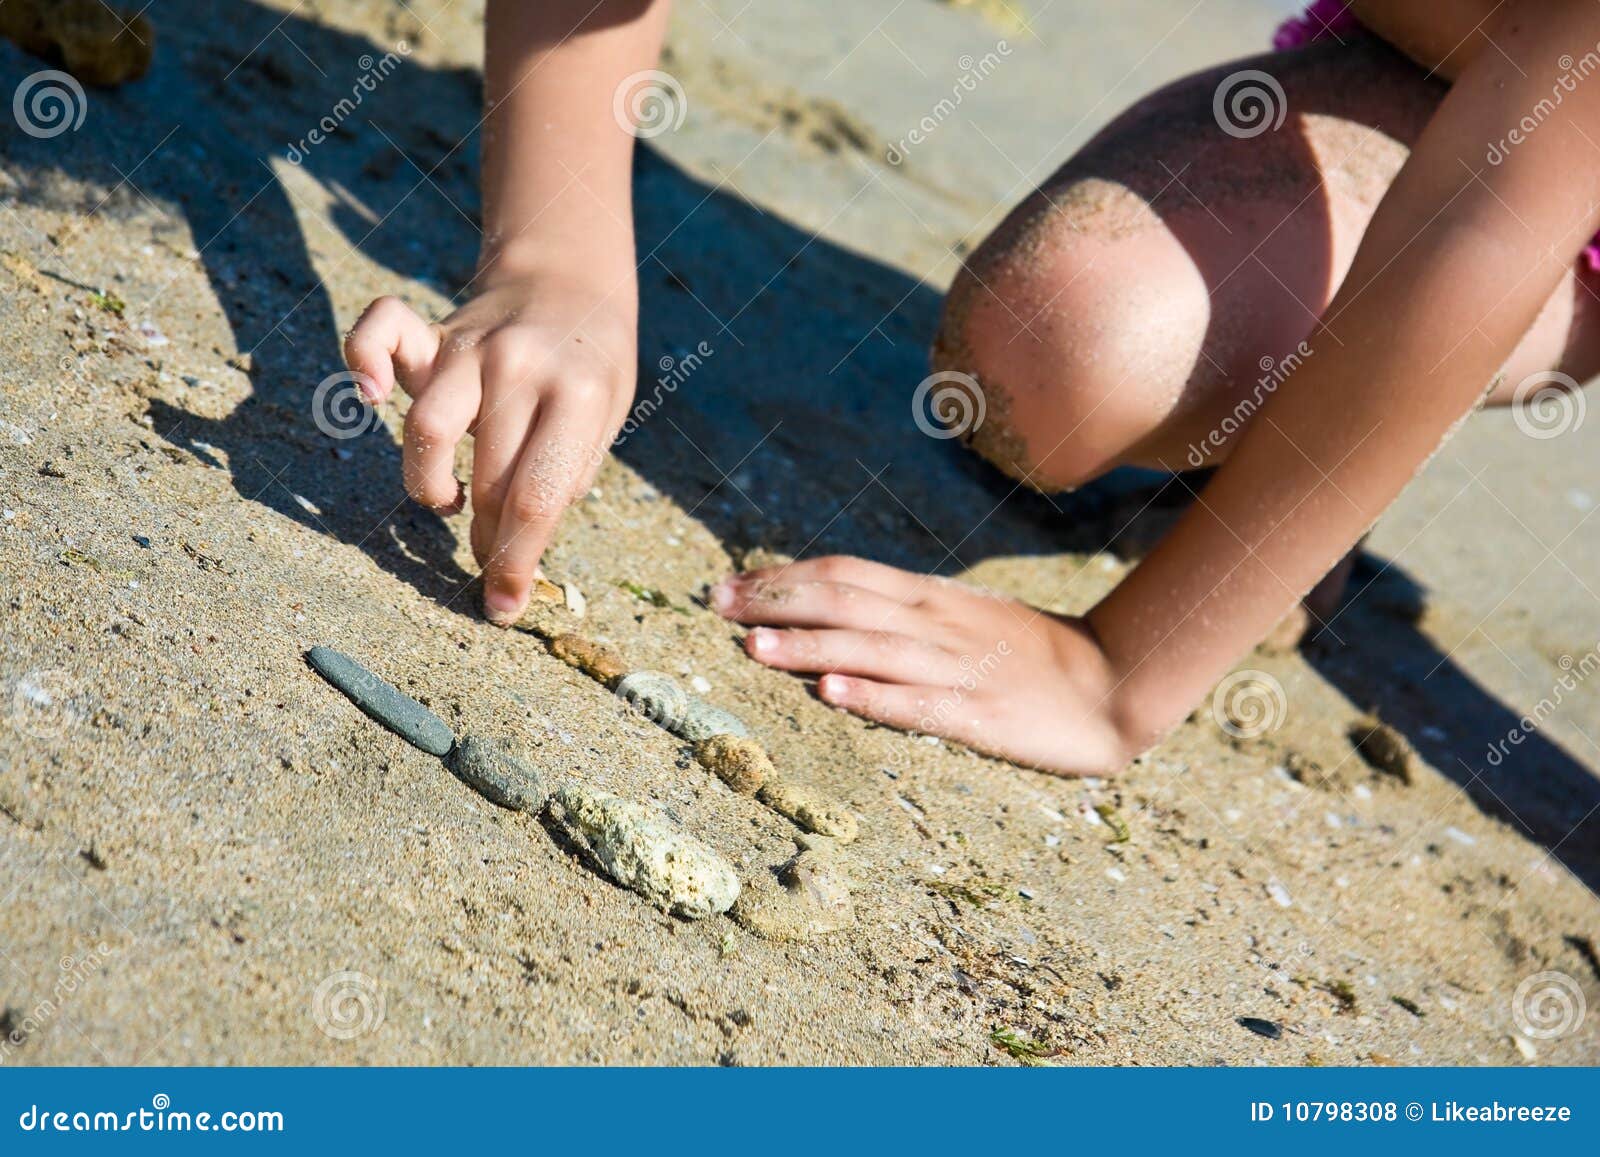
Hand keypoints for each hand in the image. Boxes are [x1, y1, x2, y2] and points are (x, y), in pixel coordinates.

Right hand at [345, 272, 635, 622]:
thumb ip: (566, 473)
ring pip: (428, 427)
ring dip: (429, 484)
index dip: (515, 563)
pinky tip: (370, 398)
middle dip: (486, 540)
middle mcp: (522, 369)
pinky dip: (361, 359)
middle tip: (489, 562)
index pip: (538, 498)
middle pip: (488, 477)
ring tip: (450, 501)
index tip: (503, 607)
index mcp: (579, 398)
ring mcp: (474, 346)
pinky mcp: (434, 332)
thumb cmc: (590, 369)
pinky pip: (379, 331)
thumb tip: (518, 541)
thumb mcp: (607, 422)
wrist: (571, 281)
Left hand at [710, 556, 1135, 775]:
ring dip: (809, 646)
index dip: (783, 577)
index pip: (844, 573)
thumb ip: (901, 612)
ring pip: (872, 649)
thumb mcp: (961, 616)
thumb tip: (830, 610)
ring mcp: (957, 667)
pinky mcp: (979, 714)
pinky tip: (832, 693)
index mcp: (929, 597)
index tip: (728, 588)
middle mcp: (935, 623)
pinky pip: (919, 703)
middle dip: (776, 603)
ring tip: (752, 648)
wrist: (1113, 681)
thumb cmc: (1029, 652)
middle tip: (716, 607)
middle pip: (845, 601)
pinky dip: (873, 696)